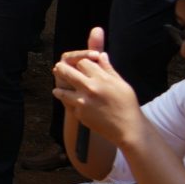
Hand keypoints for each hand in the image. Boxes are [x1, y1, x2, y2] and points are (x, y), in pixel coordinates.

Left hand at [52, 27, 144, 147]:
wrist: (127, 128)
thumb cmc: (127, 104)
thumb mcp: (121, 84)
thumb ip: (108, 68)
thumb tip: (101, 54)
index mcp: (101, 78)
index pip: (82, 62)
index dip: (81, 61)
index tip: (80, 64)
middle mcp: (89, 88)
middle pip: (67, 72)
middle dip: (61, 68)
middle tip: (58, 68)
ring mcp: (82, 102)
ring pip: (61, 91)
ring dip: (59, 89)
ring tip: (57, 89)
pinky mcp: (79, 114)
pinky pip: (70, 105)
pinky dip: (70, 104)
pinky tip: (71, 104)